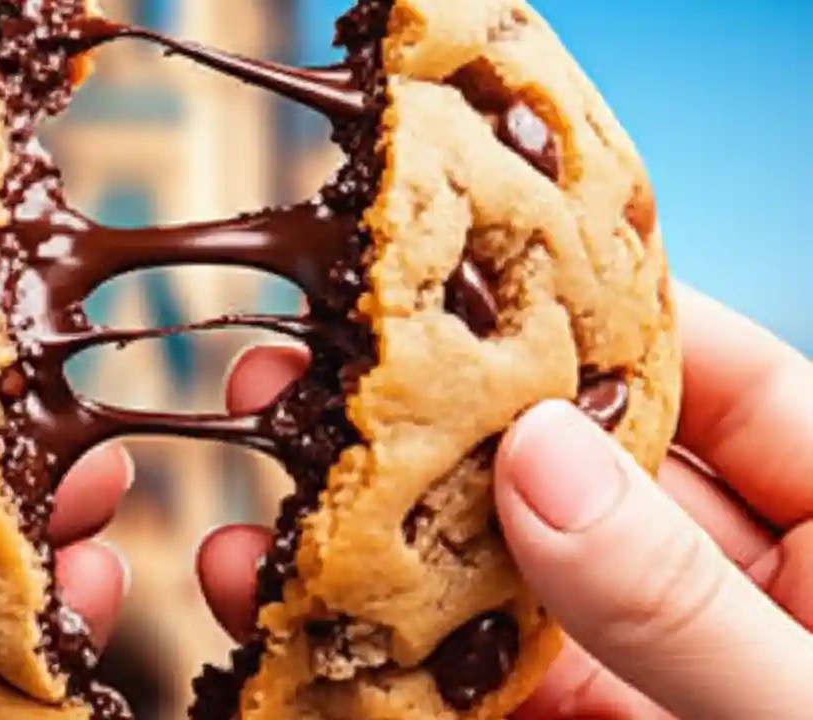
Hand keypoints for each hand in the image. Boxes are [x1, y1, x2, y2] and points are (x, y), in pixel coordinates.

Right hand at [200, 284, 812, 718]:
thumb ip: (683, 599)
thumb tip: (546, 459)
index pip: (719, 378)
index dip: (597, 312)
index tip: (472, 266)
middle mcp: (746, 585)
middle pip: (581, 471)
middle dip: (445, 428)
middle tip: (324, 375)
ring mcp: (656, 669)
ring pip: (511, 585)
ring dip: (389, 549)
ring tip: (269, 500)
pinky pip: (490, 689)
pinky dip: (400, 667)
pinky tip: (306, 629)